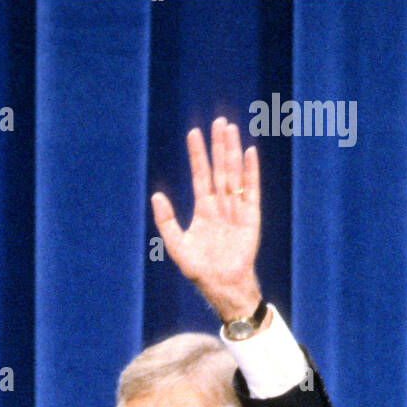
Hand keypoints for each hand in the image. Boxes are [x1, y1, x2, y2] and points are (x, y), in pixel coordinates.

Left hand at [151, 118, 261, 322]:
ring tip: (231, 129)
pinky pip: (251, 190)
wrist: (222, 284)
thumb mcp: (177, 245)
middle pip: (220, 168)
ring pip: (234, 174)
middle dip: (218, 146)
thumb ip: (166, 221)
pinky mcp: (250, 216)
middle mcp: (221, 205)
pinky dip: (251, 172)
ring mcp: (236, 209)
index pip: (201, 176)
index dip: (197, 155)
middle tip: (218, 121)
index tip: (194, 133)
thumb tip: (156, 195)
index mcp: (204, 210)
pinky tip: (249, 153)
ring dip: (232, 152)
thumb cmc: (200, 269)